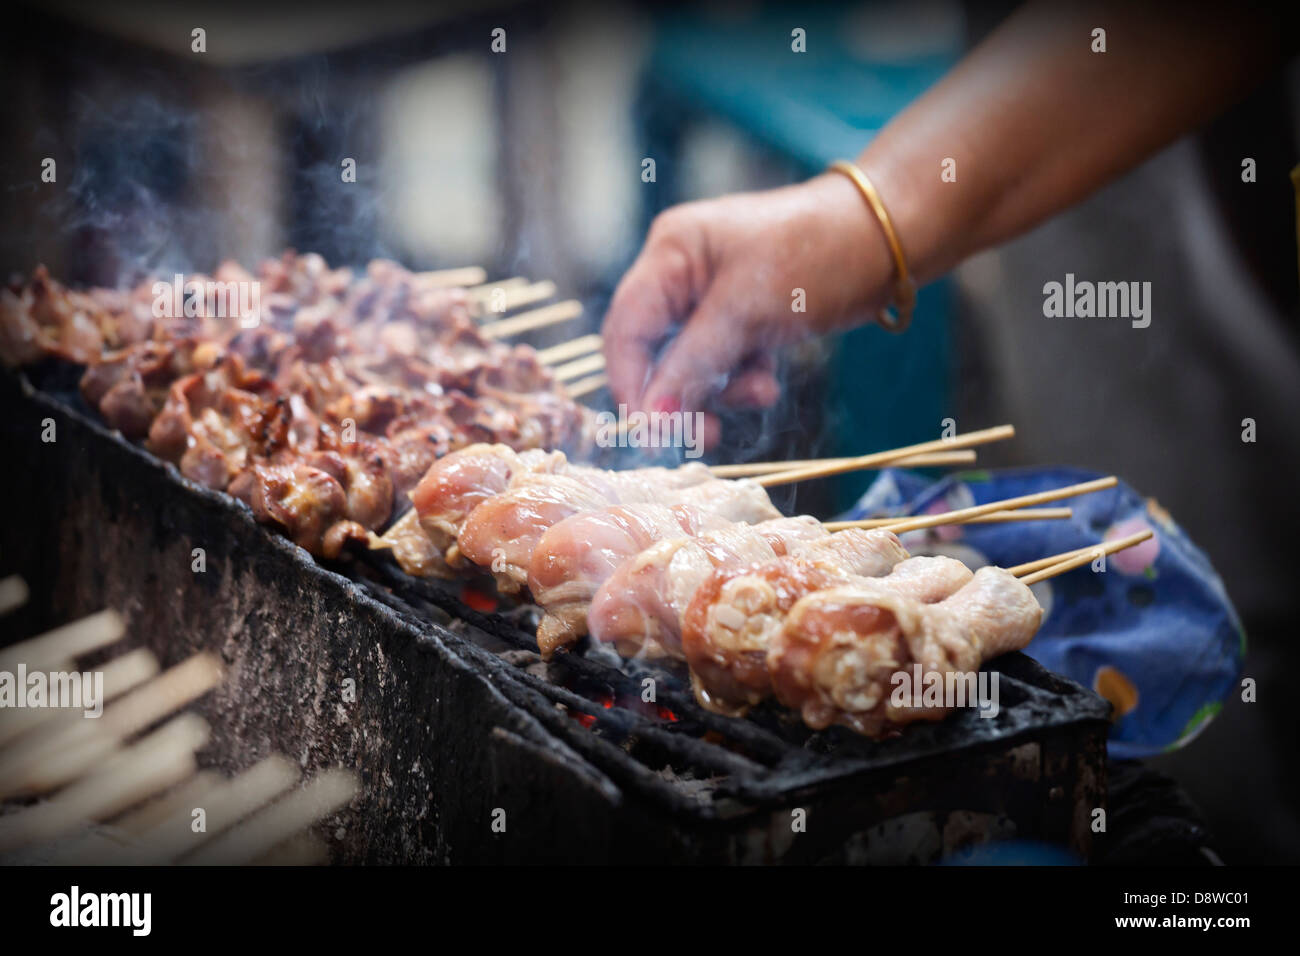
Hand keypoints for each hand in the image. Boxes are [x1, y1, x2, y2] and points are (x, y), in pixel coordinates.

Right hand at [601, 173, 896, 433]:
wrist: (889, 239)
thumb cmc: (816, 253)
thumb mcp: (748, 310)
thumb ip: (693, 364)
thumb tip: (649, 419)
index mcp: (671, 252)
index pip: (626, 328)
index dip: (631, 383)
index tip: (651, 433)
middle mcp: (682, 273)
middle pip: (653, 351)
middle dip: (679, 394)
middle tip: (702, 436)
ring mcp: (712, 297)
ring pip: (689, 365)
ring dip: (719, 391)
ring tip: (760, 392)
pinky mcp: (743, 319)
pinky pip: (723, 364)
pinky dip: (742, 381)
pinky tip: (768, 383)